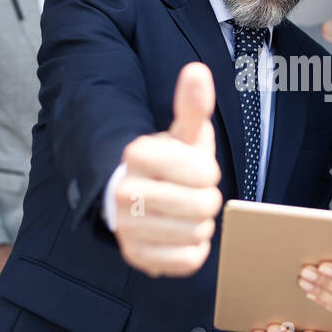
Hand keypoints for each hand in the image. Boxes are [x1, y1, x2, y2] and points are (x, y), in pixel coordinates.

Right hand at [112, 63, 223, 276]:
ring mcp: (127, 229)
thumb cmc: (169, 163)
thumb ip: (192, 105)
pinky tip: (179, 235)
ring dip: (200, 224)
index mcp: (136, 156)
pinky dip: (193, 249)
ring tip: (184, 213)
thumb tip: (197, 71)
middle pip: (203, 205)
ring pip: (197, 232)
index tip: (195, 169)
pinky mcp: (136, 257)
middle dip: (207, 199)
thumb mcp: (183, 133)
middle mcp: (124, 193)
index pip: (203, 171)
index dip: (207, 171)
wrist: (136, 198)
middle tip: (193, 194)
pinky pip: (189, 260)